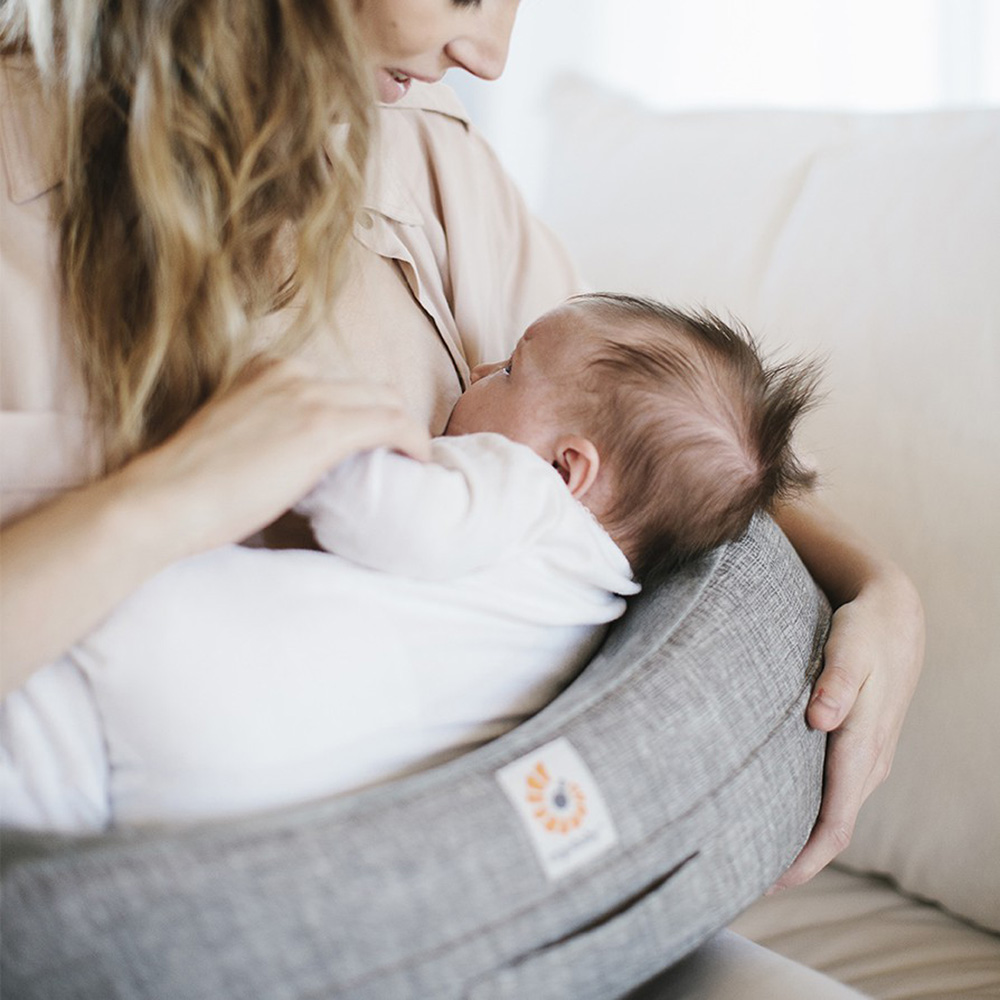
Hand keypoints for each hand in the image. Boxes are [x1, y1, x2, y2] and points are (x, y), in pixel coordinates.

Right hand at [121, 358, 431, 558]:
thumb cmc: (190, 486)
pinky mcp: (324, 426)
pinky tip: (417, 464)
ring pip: (387, 402)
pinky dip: (413, 442)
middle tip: (398, 458)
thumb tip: (303, 459)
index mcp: (267, 369)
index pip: (338, 384)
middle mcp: (291, 371)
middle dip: (389, 421)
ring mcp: (308, 394)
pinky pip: (393, 424)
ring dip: (404, 433)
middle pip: (368, 389)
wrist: (164, 500)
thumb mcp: (237, 437)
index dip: (363, 414)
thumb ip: (273, 430)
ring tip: (409, 465)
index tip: (373, 446)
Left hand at [773, 566, 924, 889]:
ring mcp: (868, 760)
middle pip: (832, 831)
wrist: (896, 618)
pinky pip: (835, 795)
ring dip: (801, 840)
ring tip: (752, 855)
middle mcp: (869, 763)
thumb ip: (835, 683)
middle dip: (795, 861)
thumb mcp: (849, 648)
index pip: (835, 823)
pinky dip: (809, 815)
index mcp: (863, 747)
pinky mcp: (860, 749)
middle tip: (743, 880)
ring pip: (833, 815)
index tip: (769, 882)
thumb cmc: (864, 632)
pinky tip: (777, 814)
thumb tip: (820, 719)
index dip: (804, 859)